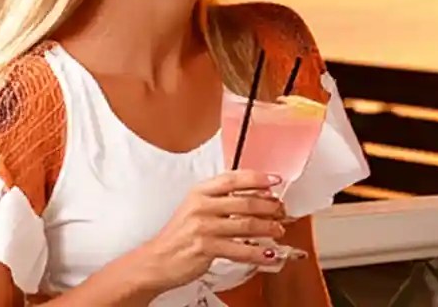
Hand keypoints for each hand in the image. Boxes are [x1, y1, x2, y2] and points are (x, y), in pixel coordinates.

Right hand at [134, 170, 287, 291]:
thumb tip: (256, 197)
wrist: (157, 260)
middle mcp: (202, 206)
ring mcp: (204, 227)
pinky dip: (258, 253)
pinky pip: (240, 249)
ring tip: (278, 230)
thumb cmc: (179, 235)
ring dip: (268, 228)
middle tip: (280, 210)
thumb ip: (220, 200)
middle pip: (245, 201)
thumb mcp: (195, 208)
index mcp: (199, 192)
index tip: (274, 179)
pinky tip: (268, 254)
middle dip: (269, 206)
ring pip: (246, 225)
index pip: (233, 178)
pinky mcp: (206, 248)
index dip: (257, 178)